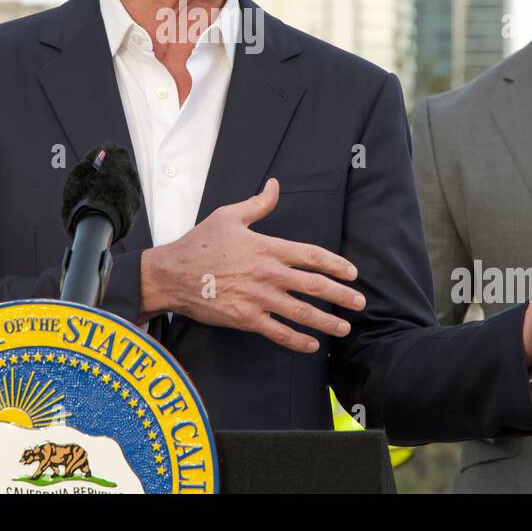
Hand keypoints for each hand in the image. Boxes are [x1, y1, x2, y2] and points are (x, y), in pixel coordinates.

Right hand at [138, 177, 365, 352]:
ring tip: (344, 327)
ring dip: (327, 321)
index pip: (311, 255)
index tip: (352, 273)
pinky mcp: (246, 318)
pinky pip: (278, 332)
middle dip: (341, 296)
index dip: (336, 264)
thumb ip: (258, 204)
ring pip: (301, 312)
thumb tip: (274, 185)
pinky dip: (298, 340)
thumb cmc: (199, 243)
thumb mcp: (228, 216)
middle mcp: (267, 273)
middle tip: (360, 303)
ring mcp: (258, 298)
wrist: (171, 274)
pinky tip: (312, 345)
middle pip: (314, 285)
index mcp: (267, 247)